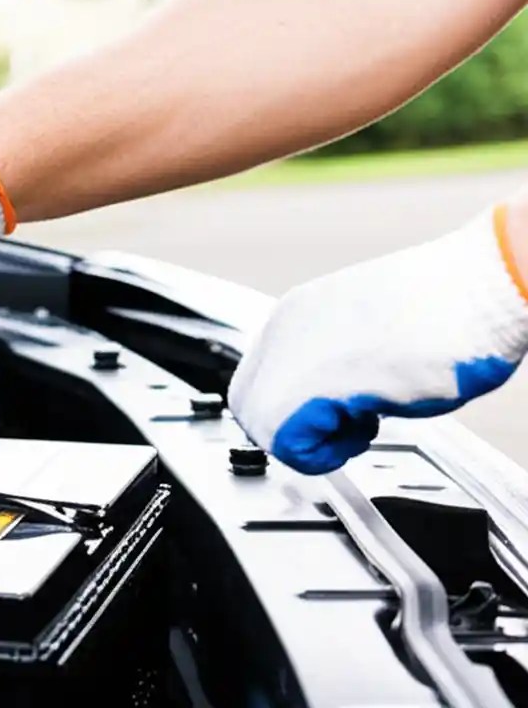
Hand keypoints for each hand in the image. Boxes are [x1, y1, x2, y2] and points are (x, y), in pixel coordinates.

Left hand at [228, 202, 527, 474]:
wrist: (488, 284)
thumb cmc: (449, 308)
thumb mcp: (371, 333)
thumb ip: (333, 360)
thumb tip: (324, 401)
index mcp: (296, 314)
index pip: (256, 381)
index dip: (290, 412)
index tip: (330, 417)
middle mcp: (285, 329)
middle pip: (247, 406)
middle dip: (291, 431)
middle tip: (342, 428)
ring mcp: (296, 352)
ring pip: (261, 425)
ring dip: (310, 441)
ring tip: (362, 423)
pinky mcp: (317, 379)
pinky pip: (285, 439)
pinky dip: (322, 452)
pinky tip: (366, 428)